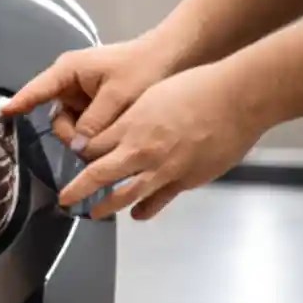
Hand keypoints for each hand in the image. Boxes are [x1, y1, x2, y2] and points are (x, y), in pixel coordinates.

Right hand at [0, 35, 186, 150]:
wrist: (175, 56)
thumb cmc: (145, 67)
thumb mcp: (121, 95)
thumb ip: (96, 122)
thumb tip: (77, 147)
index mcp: (69, 71)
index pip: (37, 90)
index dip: (19, 104)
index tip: (1, 116)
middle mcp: (69, 82)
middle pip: (57, 118)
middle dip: (72, 134)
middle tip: (93, 143)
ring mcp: (81, 94)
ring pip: (72, 126)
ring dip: (88, 136)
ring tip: (113, 134)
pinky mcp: (93, 104)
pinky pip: (85, 125)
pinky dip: (97, 133)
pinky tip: (113, 135)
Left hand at [55, 63, 264, 219]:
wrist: (236, 99)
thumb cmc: (195, 88)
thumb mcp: (150, 96)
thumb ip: (129, 119)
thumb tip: (117, 133)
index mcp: (130, 127)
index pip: (91, 148)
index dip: (80, 155)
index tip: (75, 159)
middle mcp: (141, 151)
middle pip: (98, 176)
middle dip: (77, 190)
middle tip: (65, 200)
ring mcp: (163, 169)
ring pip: (124, 195)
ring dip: (106, 206)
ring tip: (94, 213)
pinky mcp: (186, 180)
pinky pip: (158, 200)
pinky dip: (145, 209)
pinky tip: (137, 214)